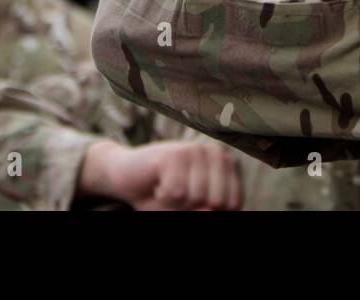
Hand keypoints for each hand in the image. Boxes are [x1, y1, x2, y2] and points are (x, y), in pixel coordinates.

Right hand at [79, 139, 242, 209]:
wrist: (125, 176)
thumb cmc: (161, 195)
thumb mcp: (191, 209)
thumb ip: (206, 211)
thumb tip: (211, 207)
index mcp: (229, 165)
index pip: (233, 204)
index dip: (208, 211)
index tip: (193, 200)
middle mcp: (216, 152)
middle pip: (216, 202)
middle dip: (192, 207)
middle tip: (177, 193)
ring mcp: (195, 149)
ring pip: (196, 198)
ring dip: (175, 202)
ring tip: (166, 187)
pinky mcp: (174, 153)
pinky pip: (176, 192)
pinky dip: (162, 196)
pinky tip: (157, 181)